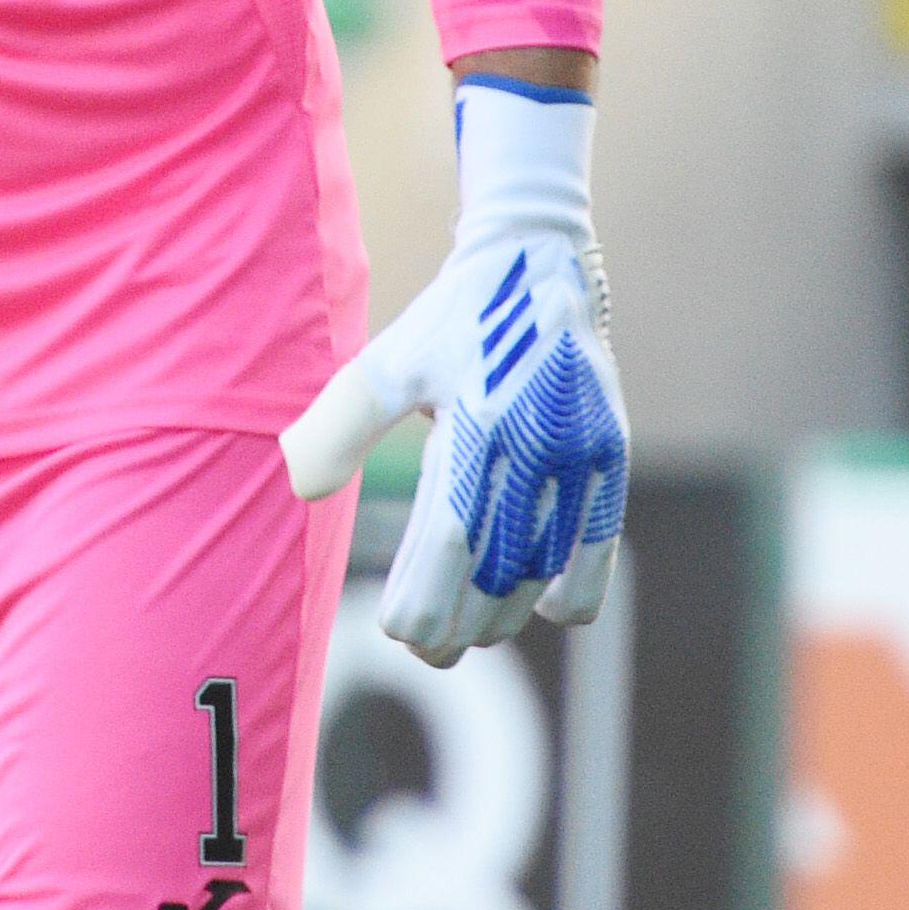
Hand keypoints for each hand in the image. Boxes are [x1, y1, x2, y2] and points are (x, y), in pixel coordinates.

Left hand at [281, 80, 628, 666]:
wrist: (538, 264)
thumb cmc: (449, 322)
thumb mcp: (385, 364)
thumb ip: (339, 424)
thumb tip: (297, 485)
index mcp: (471, 422)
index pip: (448, 541)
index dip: (424, 603)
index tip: (397, 629)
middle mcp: (532, 443)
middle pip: (496, 573)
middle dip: (456, 626)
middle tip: (424, 645)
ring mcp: (580, 453)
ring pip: (543, 570)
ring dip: (502, 615)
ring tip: (468, 628)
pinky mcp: (611, 455)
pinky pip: (598, 548)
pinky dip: (571, 592)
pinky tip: (538, 604)